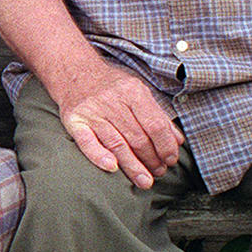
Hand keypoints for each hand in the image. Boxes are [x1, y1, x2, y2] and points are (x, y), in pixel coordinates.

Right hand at [54, 61, 183, 188]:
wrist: (73, 71)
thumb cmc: (110, 85)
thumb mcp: (137, 91)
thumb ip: (158, 115)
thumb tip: (177, 141)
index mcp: (132, 91)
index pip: (155, 124)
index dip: (166, 146)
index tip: (171, 159)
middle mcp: (112, 100)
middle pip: (137, 138)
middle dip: (151, 160)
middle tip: (158, 173)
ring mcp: (92, 111)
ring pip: (117, 144)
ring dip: (133, 166)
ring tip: (144, 181)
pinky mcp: (74, 120)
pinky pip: (87, 142)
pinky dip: (99, 156)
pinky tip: (112, 168)